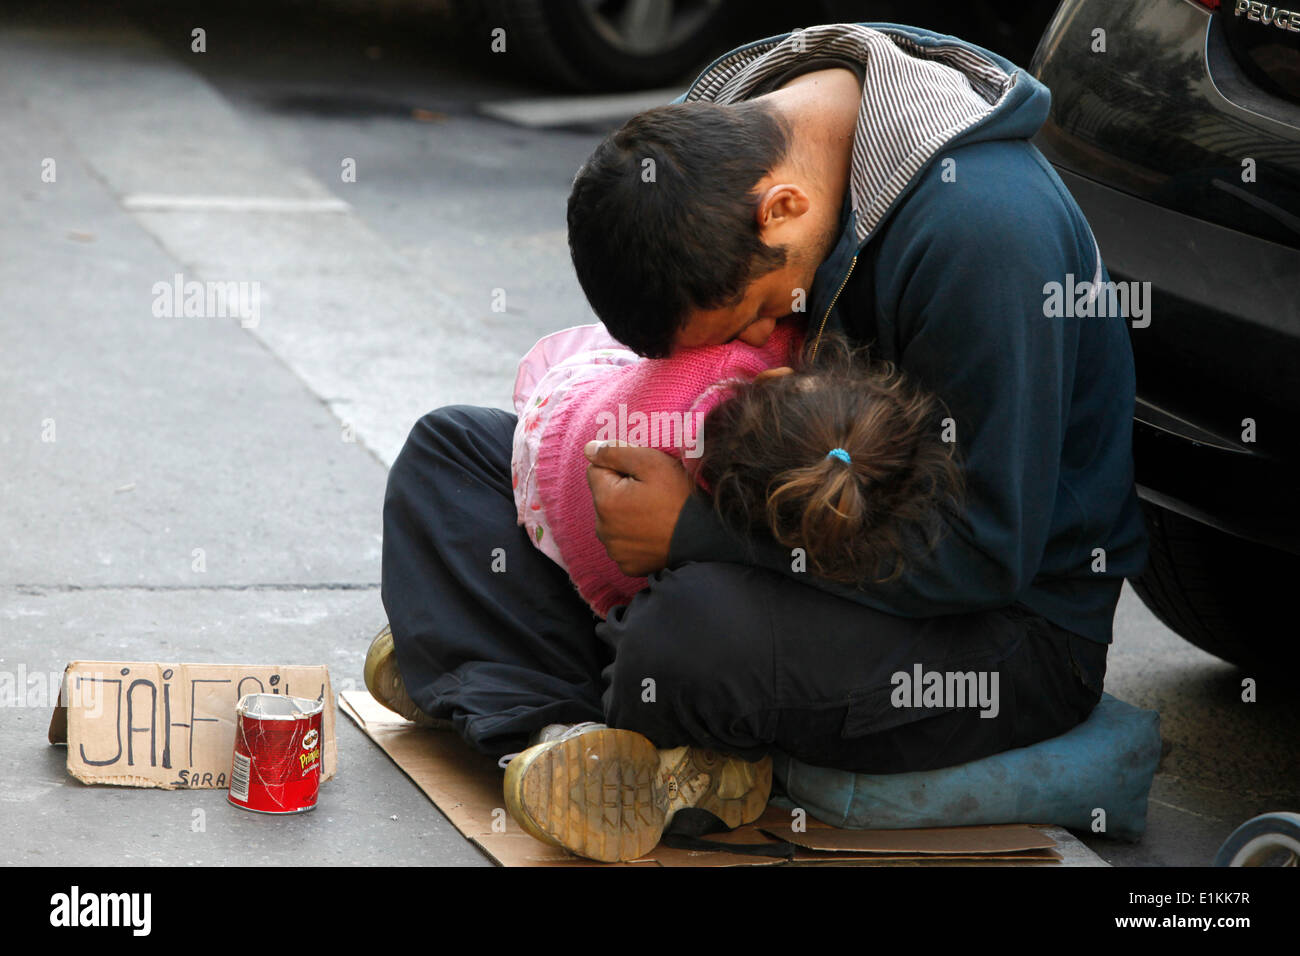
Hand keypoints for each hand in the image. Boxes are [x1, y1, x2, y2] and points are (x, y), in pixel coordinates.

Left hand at [584, 441, 692, 576]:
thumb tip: (589, 449)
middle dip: (622, 491)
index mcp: (605, 500)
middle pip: (604, 497)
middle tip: (653, 494)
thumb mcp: (652, 462)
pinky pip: (623, 543)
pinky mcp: (627, 565)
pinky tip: (654, 532)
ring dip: (627, 514)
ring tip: (656, 514)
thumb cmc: (680, 498)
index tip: (642, 475)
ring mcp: (614, 550)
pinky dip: (635, 536)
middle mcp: (603, 529)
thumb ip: (615, 452)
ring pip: (612, 521)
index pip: (596, 470)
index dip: (619, 467)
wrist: (704, 539)